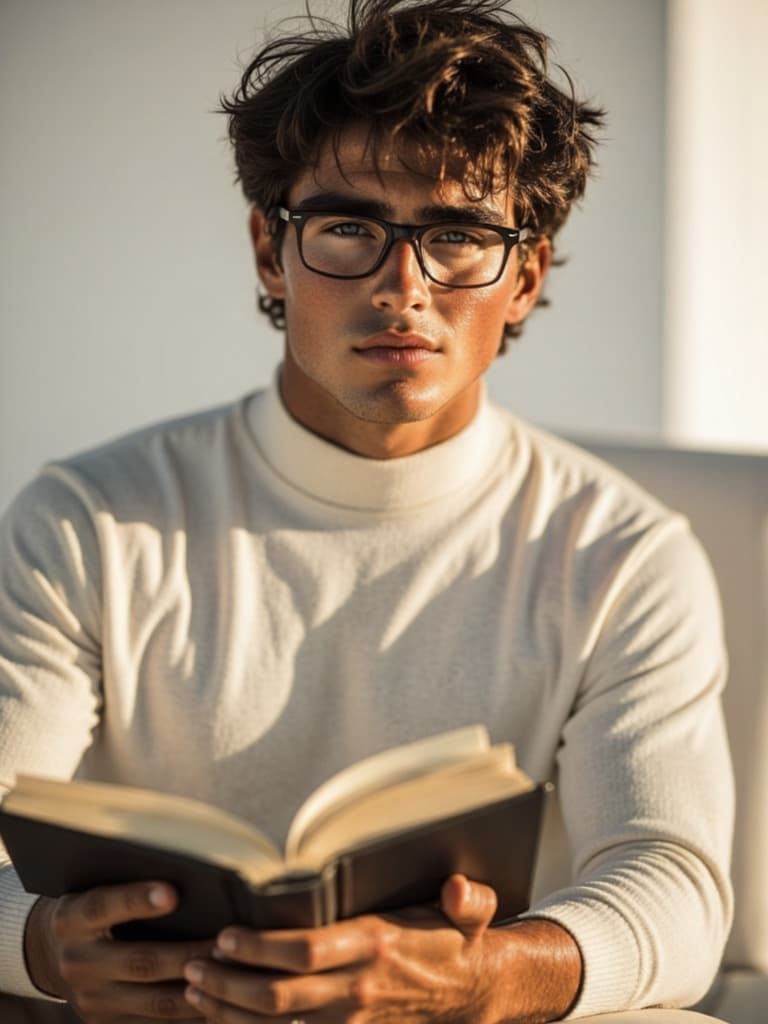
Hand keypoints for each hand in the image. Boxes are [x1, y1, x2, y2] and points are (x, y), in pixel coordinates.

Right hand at [24, 881, 212, 1020]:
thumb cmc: (91, 908)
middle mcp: (77, 963)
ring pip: (154, 1001)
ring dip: (197, 988)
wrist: (49, 952)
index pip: (103, 906)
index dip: (136, 900)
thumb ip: (127, 884)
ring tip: (232, 970)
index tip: (172, 892)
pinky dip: (189, 1011)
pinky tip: (218, 997)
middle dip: (189, 954)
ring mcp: (90, 1001)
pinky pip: (155, 1023)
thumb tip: (183, 880)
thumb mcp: (94, 886)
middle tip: (227, 942)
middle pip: (140, 961)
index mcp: (71, 920)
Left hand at [182, 875, 580, 1022]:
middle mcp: (357, 989)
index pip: (306, 952)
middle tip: (192, 965)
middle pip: (278, 997)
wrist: (472, 996)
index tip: (226, 936)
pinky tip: (223, 1018)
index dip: (260, 948)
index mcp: (375, 946)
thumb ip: (468, 898)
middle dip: (228, 984)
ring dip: (229, 1012)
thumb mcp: (470, 913)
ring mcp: (350, 1022)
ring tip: (195, 991)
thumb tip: (458, 889)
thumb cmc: (454, 941)